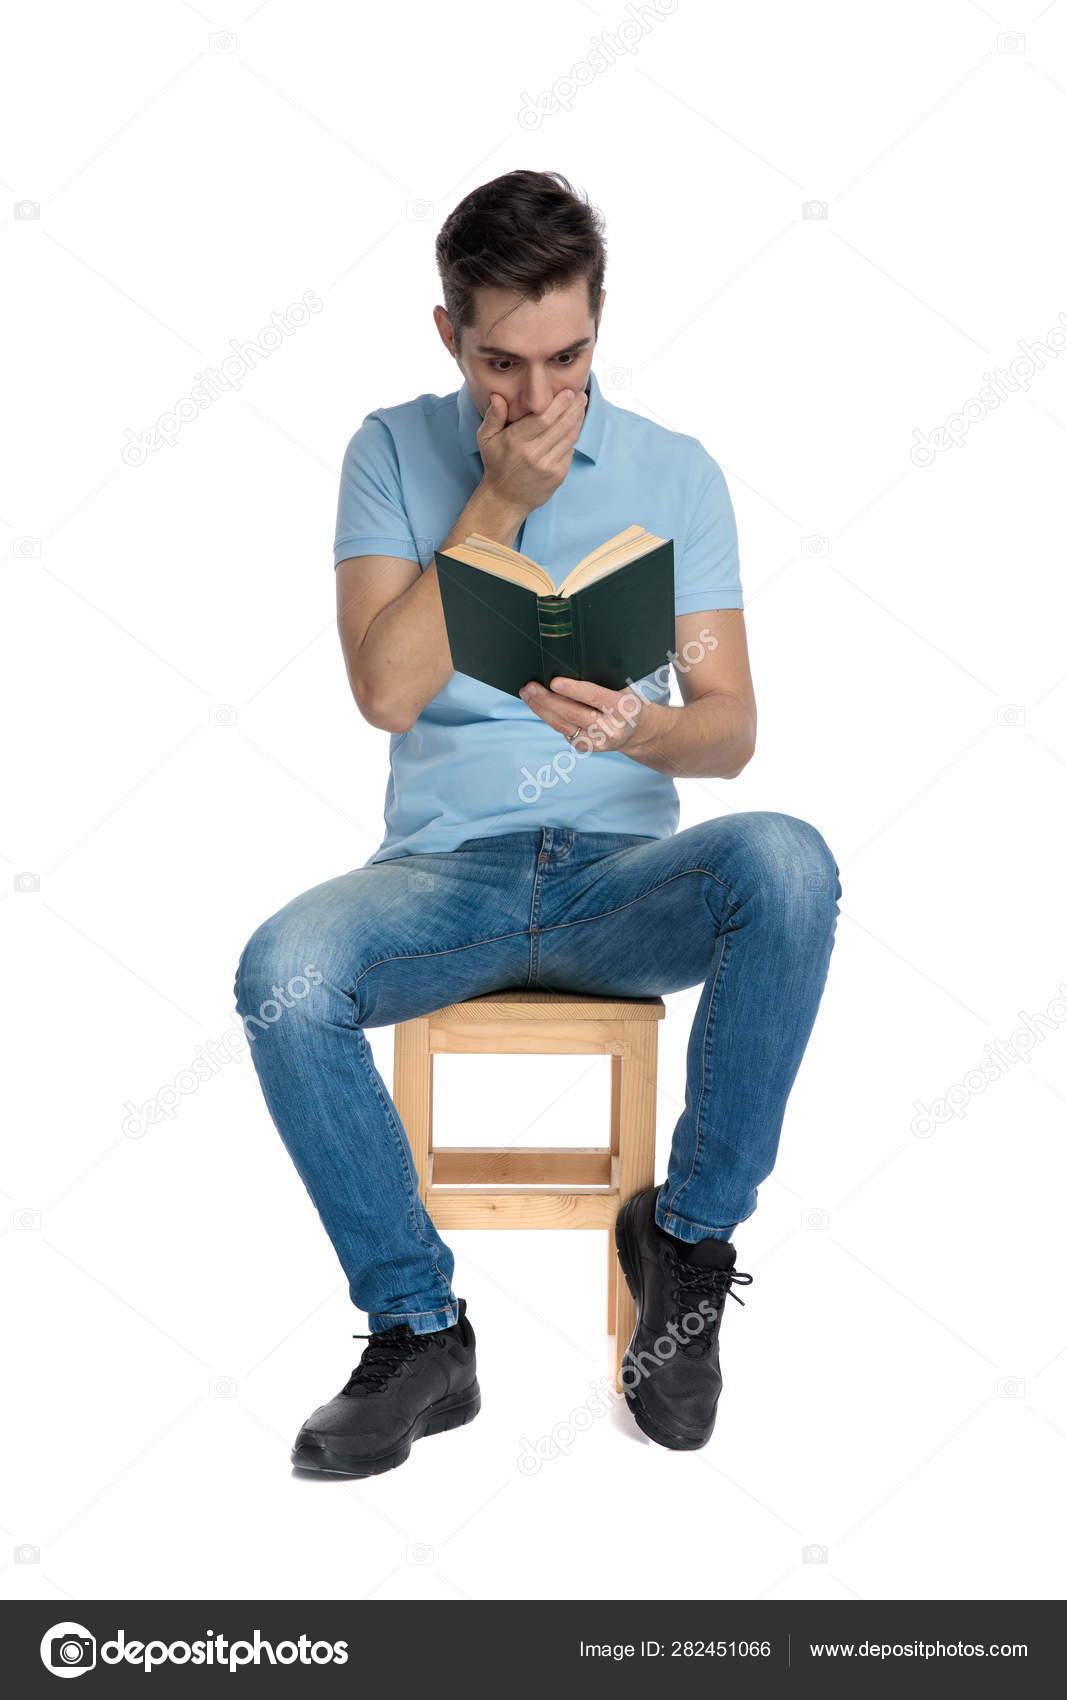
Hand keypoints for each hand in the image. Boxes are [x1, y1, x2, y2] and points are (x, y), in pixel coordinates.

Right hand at [477, 387, 588, 514]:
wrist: (504, 499)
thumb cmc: (496, 464)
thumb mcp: (485, 440)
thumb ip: (493, 417)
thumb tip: (497, 396)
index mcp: (516, 442)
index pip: (543, 418)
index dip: (559, 404)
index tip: (568, 392)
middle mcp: (533, 454)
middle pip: (561, 425)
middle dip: (574, 407)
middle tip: (582, 395)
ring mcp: (548, 466)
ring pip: (569, 437)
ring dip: (578, 420)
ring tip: (582, 406)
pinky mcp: (557, 476)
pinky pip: (570, 451)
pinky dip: (574, 436)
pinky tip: (575, 425)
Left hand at [518, 675, 671, 756]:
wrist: (638, 732)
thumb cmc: (625, 701)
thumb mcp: (622, 688)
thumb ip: (600, 681)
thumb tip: (565, 667)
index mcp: (624, 708)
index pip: (595, 697)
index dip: (573, 690)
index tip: (554, 682)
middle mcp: (612, 728)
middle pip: (573, 713)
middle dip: (547, 699)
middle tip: (530, 686)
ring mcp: (598, 742)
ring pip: (563, 724)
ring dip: (541, 708)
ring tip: (527, 694)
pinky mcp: (586, 748)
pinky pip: (562, 730)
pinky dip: (548, 717)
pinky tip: (538, 705)